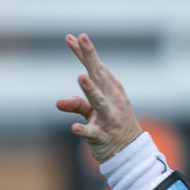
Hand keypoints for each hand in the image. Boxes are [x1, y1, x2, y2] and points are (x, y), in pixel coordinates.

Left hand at [57, 33, 143, 162]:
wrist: (130, 152)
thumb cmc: (112, 126)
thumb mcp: (94, 112)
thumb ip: (78, 104)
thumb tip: (59, 103)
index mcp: (111, 90)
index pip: (96, 68)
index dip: (84, 53)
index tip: (71, 37)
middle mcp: (112, 100)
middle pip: (99, 76)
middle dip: (90, 57)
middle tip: (81, 39)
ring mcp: (108, 118)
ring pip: (98, 101)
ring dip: (90, 89)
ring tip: (82, 77)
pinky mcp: (103, 136)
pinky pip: (92, 132)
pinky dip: (83, 130)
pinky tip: (74, 128)